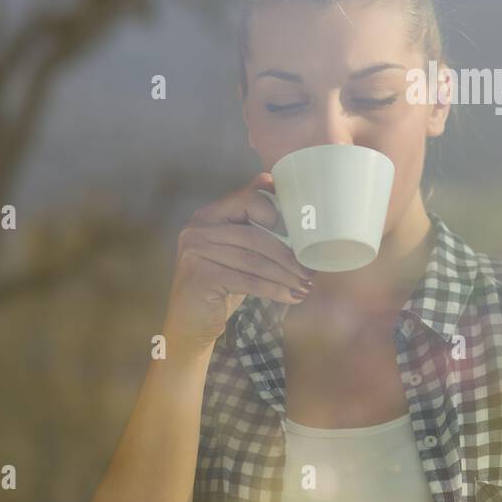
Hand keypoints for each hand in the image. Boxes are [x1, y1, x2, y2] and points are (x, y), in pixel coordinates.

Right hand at [162, 173, 312, 349]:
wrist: (191, 321)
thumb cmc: (220, 281)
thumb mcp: (236, 247)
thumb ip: (248, 217)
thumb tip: (270, 180)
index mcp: (208, 215)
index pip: (247, 200)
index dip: (275, 214)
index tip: (298, 235)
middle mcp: (197, 229)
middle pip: (255, 236)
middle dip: (288, 255)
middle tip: (309, 271)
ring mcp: (195, 253)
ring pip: (254, 261)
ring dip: (285, 275)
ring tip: (305, 285)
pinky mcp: (200, 277)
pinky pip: (247, 281)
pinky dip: (273, 290)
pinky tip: (291, 297)